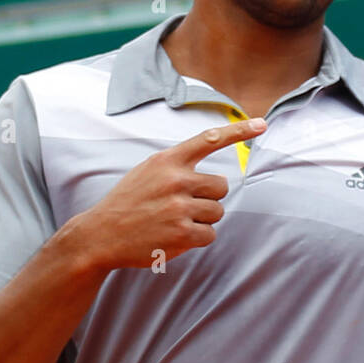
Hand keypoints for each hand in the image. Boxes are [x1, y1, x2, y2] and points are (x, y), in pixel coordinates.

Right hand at [82, 118, 266, 270]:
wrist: (101, 234)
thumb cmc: (128, 202)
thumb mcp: (147, 172)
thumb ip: (177, 167)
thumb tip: (214, 176)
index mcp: (167, 160)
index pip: (209, 139)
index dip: (238, 131)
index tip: (262, 124)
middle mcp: (176, 180)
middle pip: (221, 186)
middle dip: (209, 198)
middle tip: (185, 206)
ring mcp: (179, 207)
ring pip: (217, 212)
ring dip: (202, 219)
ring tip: (174, 222)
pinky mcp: (182, 233)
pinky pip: (210, 234)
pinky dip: (197, 238)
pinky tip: (175, 236)